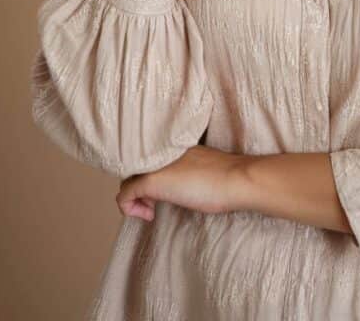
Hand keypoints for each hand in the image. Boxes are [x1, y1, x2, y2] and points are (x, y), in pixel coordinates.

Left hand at [116, 145, 246, 221]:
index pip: (148, 158)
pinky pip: (125, 195)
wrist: (235, 179)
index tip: (161, 192)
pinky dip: (129, 208)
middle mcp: (160, 151)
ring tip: (151, 210)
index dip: (149, 175)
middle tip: (153, 204)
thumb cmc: (226, 177)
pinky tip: (149, 215)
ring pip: (128, 179)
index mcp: (173, 145)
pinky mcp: (150, 181)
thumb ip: (186, 168)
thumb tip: (184, 182)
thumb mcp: (201, 167)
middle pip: (135, 168)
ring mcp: (154, 165)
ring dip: (135, 198)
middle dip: (140, 188)